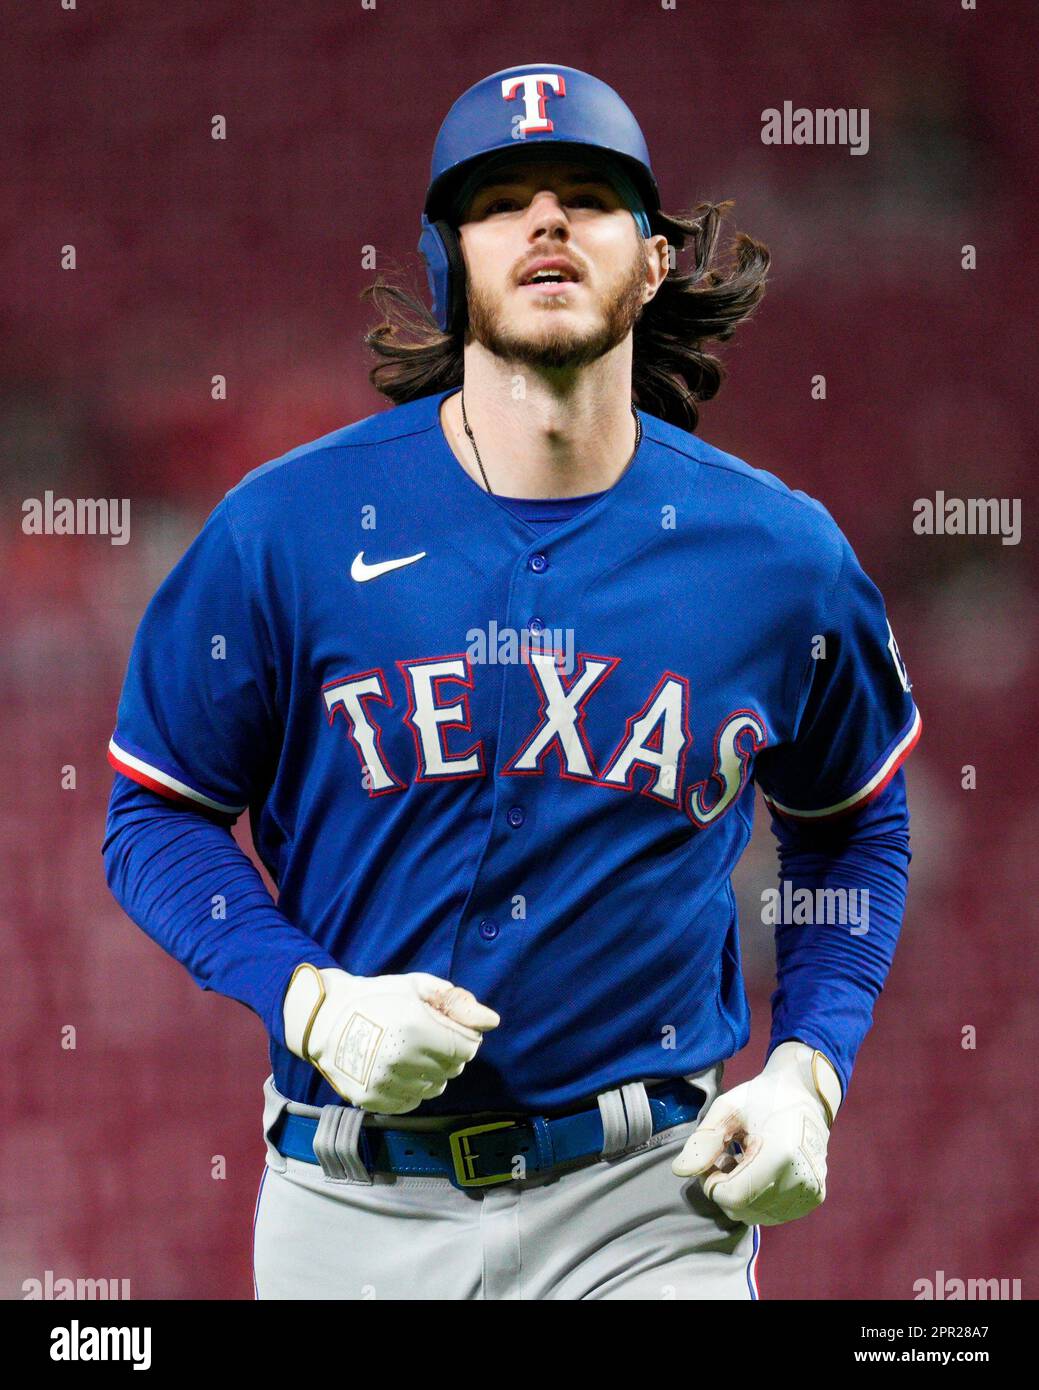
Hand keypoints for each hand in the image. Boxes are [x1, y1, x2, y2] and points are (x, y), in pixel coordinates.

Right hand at [283, 964, 499, 1113]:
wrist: (326, 1020)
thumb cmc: (377, 998)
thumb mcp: (417, 987)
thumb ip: (456, 1002)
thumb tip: (491, 1021)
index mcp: (416, 1028)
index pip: (467, 1048)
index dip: (462, 1036)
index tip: (446, 1027)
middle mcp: (402, 1060)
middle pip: (454, 1069)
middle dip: (448, 1053)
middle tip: (425, 1037)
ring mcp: (386, 1084)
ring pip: (436, 1088)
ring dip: (432, 1072)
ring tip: (410, 1052)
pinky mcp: (374, 1101)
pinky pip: (414, 1101)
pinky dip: (412, 1087)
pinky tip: (397, 1068)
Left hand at [671, 1040, 841, 1225]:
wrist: (805, 1095)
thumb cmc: (764, 1097)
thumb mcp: (728, 1109)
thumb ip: (703, 1141)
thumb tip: (680, 1171)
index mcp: (780, 1155)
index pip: (732, 1196)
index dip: (711, 1183)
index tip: (710, 1160)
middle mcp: (800, 1181)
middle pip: (742, 1209)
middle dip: (723, 1188)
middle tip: (722, 1158)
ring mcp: (810, 1192)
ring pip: (756, 1215)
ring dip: (739, 1194)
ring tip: (740, 1162)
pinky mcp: (814, 1198)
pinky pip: (773, 1213)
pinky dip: (758, 1198)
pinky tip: (756, 1172)